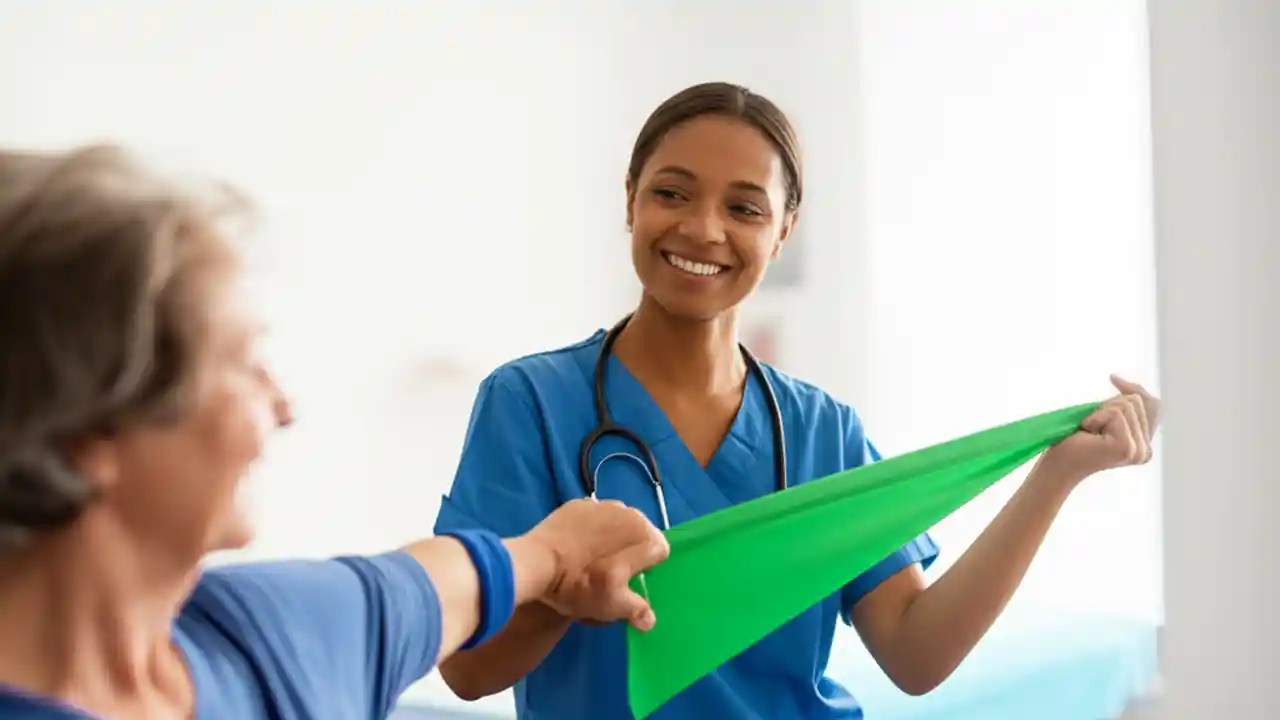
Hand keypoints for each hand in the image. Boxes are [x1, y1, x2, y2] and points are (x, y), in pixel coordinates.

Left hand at [520, 498, 668, 630]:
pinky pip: (593, 518)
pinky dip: (590, 529)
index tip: (629, 582)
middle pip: (638, 535)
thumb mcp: (612, 605)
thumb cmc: (580, 584)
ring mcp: (600, 503)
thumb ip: (637, 610)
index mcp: (643, 533)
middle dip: (630, 552)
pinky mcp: (576, 504)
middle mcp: (627, 510)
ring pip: (616, 524)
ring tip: (592, 558)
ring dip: (611, 538)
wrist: (535, 562)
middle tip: (610, 573)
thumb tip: (648, 620)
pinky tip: (576, 546)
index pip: (659, 552)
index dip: (646, 569)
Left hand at [1040, 375, 1162, 485]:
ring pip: (1127, 404)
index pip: (1154, 405)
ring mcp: (1138, 451)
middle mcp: (1146, 451)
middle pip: (1138, 401)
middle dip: (1109, 406)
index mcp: (1144, 444)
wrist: (1056, 465)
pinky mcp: (1126, 448)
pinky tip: (1087, 432)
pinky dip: (1096, 417)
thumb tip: (1117, 378)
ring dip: (1100, 412)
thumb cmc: (1074, 440)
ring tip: (1089, 430)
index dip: (1134, 388)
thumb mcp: (1103, 416)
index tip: (1113, 379)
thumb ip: (1122, 404)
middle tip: (1091, 426)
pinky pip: (1116, 413)